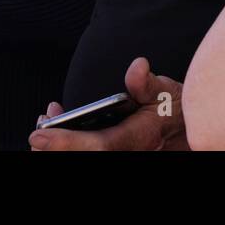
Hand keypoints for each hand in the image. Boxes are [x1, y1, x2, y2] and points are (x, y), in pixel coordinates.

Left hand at [29, 58, 187, 150]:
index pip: (99, 146)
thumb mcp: (167, 91)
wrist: (185, 131)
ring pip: (83, 157)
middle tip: (39, 128)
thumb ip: (147, 82)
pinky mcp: (116, 153)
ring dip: (58, 146)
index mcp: (139, 138)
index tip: (39, 134)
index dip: (66, 142)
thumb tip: (137, 66)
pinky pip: (88, 152)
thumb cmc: (173, 109)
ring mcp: (122, 155)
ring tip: (47, 122)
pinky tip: (58, 127)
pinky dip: (68, 144)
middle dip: (53, 148)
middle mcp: (128, 153)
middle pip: (83, 157)